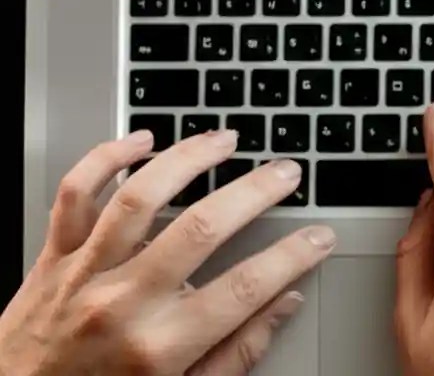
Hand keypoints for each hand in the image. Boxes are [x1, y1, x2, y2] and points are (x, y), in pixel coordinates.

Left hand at [0, 128, 336, 375]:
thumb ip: (238, 353)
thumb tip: (282, 306)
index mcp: (161, 347)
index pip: (246, 287)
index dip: (294, 255)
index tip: (319, 237)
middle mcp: (123, 303)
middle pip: (203, 228)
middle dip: (256, 191)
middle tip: (286, 173)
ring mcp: (84, 275)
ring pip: (140, 197)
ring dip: (189, 159)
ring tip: (225, 141)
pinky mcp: (52, 258)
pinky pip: (76, 195)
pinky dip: (106, 159)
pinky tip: (141, 141)